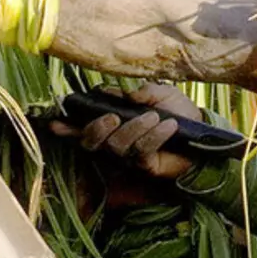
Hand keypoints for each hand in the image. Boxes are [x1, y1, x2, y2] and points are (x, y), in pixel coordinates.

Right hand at [50, 82, 198, 181]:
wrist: (203, 134)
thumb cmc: (178, 112)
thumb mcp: (162, 94)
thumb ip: (143, 92)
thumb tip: (123, 95)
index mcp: (114, 123)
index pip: (84, 127)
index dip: (67, 128)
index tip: (53, 124)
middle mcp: (115, 141)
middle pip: (91, 142)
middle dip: (97, 128)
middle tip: (114, 117)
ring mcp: (129, 156)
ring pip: (116, 145)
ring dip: (134, 128)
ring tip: (155, 117)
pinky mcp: (145, 165)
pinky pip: (141, 151)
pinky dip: (154, 135)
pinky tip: (169, 125)